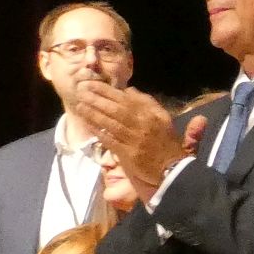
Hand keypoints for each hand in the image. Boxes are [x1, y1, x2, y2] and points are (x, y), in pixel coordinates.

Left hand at [74, 80, 201, 194]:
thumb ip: (147, 102)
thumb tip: (129, 90)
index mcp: (151, 114)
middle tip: (81, 91)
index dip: (107, 91)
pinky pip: (110, 140)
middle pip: (116, 109)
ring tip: (80, 105)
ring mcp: (134, 139)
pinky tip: (88, 124)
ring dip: (94, 114)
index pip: (126, 99)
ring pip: (111, 123)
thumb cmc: (168, 142)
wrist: (173, 168)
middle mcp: (142, 124)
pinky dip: (98, 131)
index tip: (93, 84)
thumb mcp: (163, 117)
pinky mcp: (127, 153)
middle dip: (97, 99)